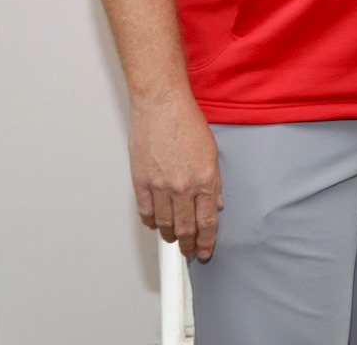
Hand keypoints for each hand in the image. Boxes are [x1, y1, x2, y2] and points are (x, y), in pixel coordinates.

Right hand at [128, 91, 222, 259]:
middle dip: (189, 244)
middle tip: (189, 251)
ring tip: (174, 240)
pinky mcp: (141, 181)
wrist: (162, 104)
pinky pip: (146, 211)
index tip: (205, 250)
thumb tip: (216, 204)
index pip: (207, 222)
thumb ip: (214, 182)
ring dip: (170, 236)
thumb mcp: (212, 152)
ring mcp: (160, 186)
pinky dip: (151, 222)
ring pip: (165, 224)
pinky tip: (155, 224)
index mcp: (205, 179)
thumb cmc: (186, 121)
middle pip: (186, 228)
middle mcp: (183, 187)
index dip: (206, 241)